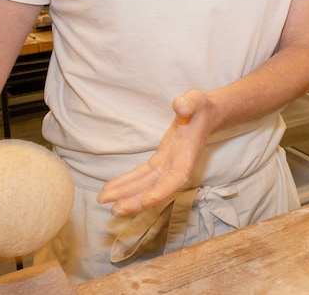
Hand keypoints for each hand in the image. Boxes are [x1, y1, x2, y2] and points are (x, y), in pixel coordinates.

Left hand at [98, 89, 212, 216]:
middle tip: (115, 209)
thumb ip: (189, 102)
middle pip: (156, 188)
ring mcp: (167, 166)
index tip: (146, 201)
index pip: (176, 178)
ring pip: (146, 185)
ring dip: (127, 195)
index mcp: (188, 154)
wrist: (204, 114)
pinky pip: (141, 176)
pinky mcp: (159, 162)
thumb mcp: (196, 99)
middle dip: (137, 200)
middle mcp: (177, 165)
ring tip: (104, 201)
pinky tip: (111, 188)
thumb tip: (179, 106)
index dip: (162, 191)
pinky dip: (126, 182)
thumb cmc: (200, 106)